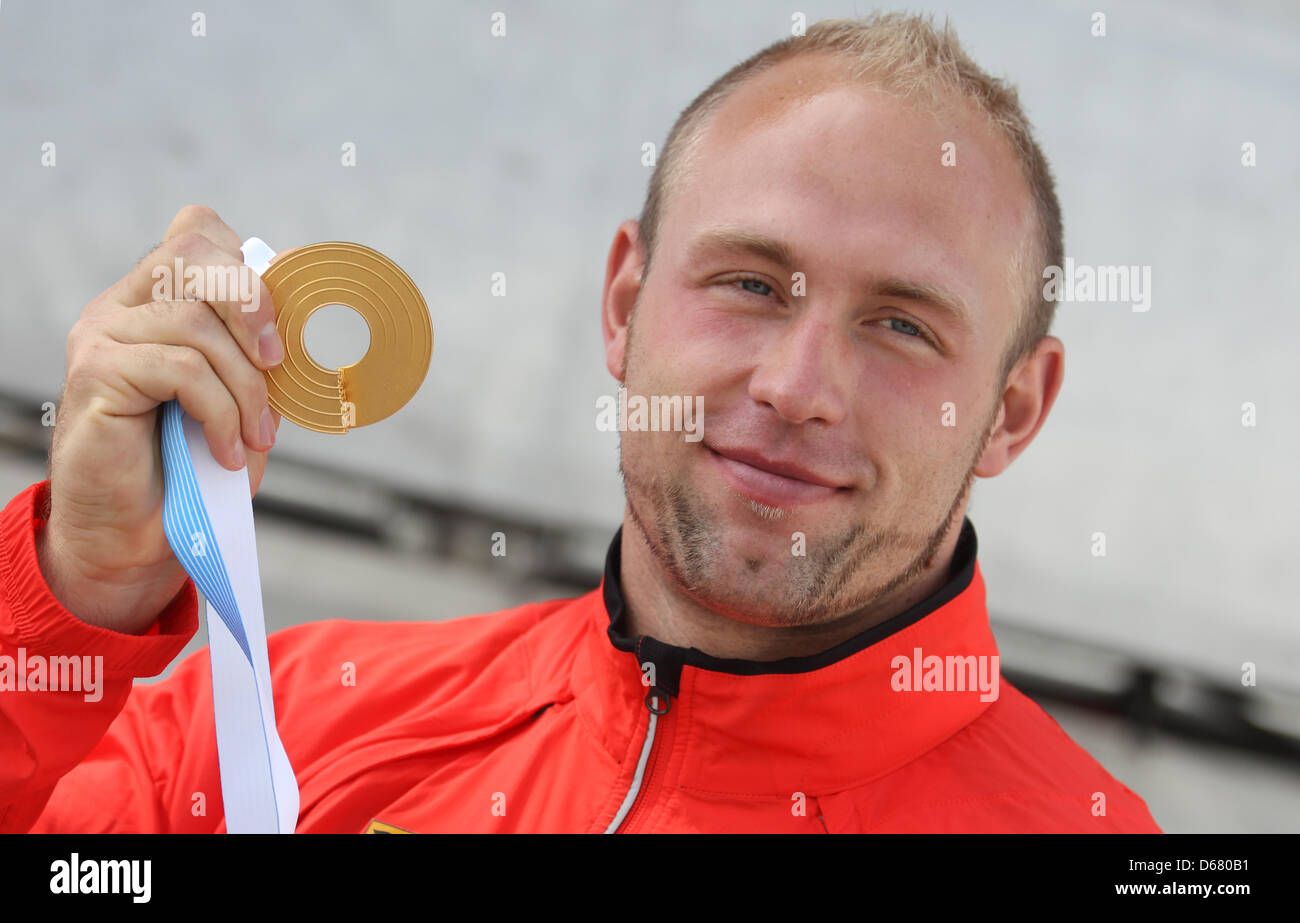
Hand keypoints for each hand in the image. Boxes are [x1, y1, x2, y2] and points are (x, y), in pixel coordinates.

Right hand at [36, 205, 286, 633]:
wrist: (136, 535)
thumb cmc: (192, 465)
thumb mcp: (239, 397)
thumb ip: (256, 351)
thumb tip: (304, 311)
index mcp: (156, 299)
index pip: (196, 233)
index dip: (248, 265)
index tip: (280, 329)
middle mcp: (122, 306)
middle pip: (191, 254)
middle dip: (253, 304)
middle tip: (280, 364)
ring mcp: (102, 336)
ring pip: (195, 322)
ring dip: (245, 385)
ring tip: (256, 436)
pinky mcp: (95, 375)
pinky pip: (179, 368)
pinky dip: (220, 410)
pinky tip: (226, 450)